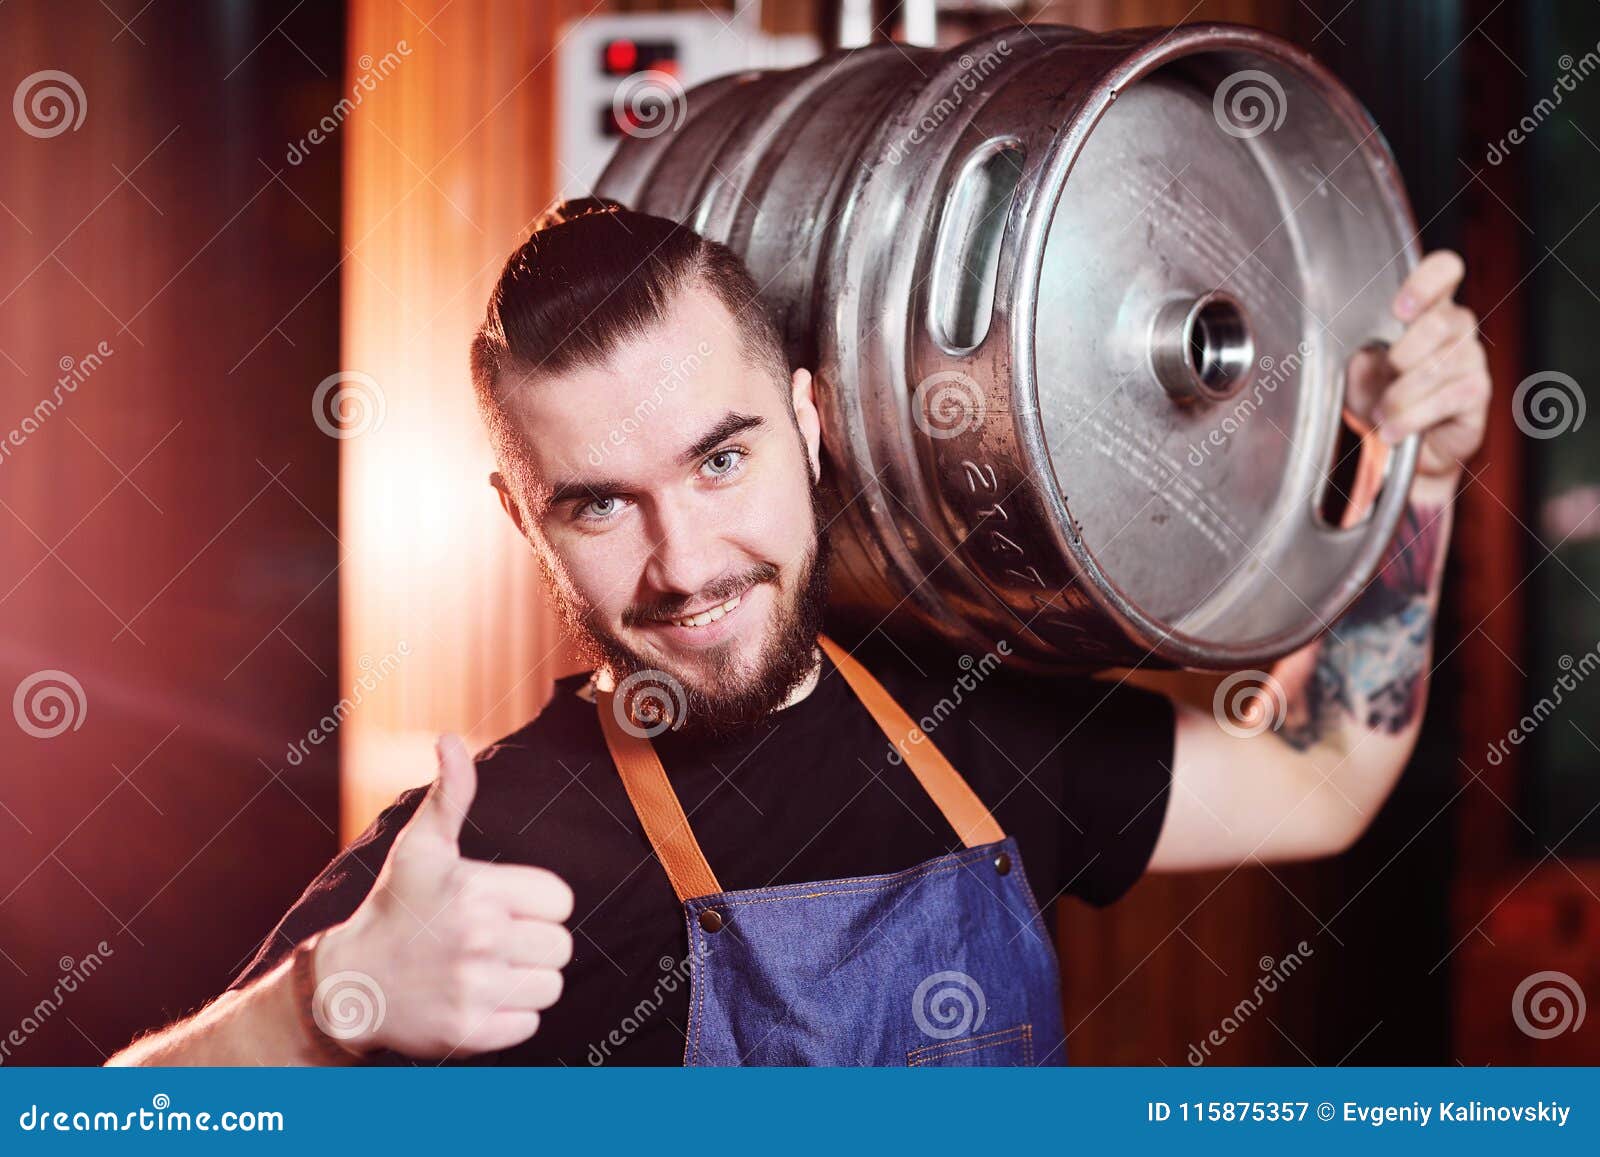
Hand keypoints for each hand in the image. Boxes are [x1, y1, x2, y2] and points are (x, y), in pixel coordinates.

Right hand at [314, 734, 574, 1058]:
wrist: (351, 983)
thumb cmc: (396, 907)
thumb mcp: (421, 846)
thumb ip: (451, 794)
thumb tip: (448, 739)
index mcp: (478, 889)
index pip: (561, 902)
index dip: (539, 906)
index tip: (507, 908)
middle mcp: (478, 938)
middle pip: (560, 947)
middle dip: (534, 945)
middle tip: (495, 943)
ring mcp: (473, 988)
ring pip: (549, 986)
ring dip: (526, 982)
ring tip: (487, 970)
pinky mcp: (469, 1032)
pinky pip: (529, 1023)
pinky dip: (510, 1017)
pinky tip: (477, 999)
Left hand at [1345, 249, 1490, 480]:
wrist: (1397, 442)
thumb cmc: (1380, 396)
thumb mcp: (1358, 372)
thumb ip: (1360, 353)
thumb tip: (1366, 352)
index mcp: (1427, 307)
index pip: (1445, 270)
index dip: (1426, 282)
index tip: (1399, 310)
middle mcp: (1457, 327)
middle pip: (1439, 322)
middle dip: (1400, 356)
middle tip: (1385, 378)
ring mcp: (1472, 358)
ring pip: (1436, 367)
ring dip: (1398, 397)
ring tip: (1381, 415)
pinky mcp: (1478, 392)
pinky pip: (1445, 399)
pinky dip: (1410, 418)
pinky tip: (1394, 430)